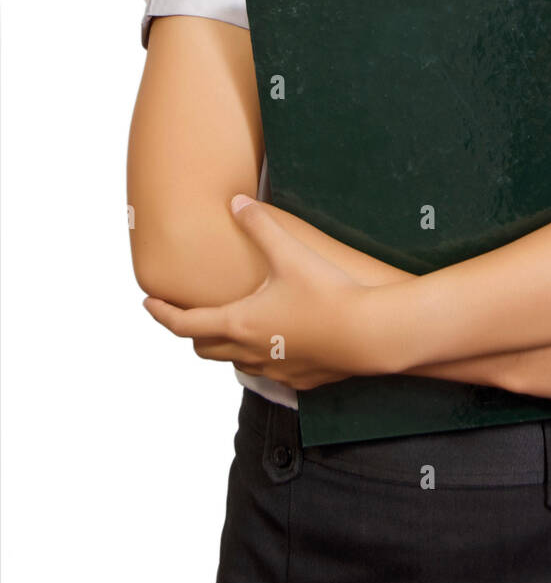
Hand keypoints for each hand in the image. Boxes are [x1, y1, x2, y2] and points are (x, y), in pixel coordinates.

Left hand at [142, 195, 375, 388]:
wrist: (370, 336)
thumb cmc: (328, 295)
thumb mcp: (289, 254)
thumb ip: (260, 226)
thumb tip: (237, 202)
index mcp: (239, 322)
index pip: (184, 324)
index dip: (161, 313)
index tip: (148, 303)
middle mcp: (249, 351)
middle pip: (204, 348)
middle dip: (191, 330)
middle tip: (189, 313)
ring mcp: (274, 369)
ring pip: (234, 362)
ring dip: (224, 345)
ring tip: (232, 325)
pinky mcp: (299, 379)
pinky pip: (266, 371)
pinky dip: (258, 357)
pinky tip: (275, 341)